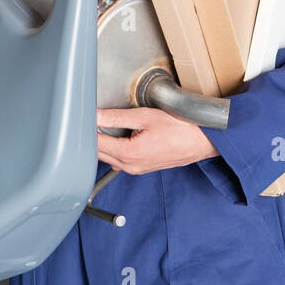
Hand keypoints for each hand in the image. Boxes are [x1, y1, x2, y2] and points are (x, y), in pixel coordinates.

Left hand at [96, 107, 220, 174]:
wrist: (203, 141)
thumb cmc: (181, 128)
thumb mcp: (145, 116)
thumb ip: (116, 117)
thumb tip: (95, 115)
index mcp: (129, 154)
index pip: (96, 144)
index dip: (86, 130)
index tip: (81, 118)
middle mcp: (130, 166)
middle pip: (99, 154)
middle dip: (92, 138)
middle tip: (89, 120)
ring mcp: (137, 169)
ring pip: (109, 158)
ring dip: (104, 144)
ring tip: (103, 126)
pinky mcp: (143, 168)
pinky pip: (121, 161)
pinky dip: (115, 149)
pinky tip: (119, 136)